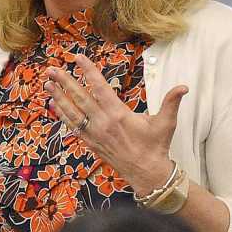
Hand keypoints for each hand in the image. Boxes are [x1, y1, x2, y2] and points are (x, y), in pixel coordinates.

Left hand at [42, 54, 186, 193]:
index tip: (78, 58)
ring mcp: (94, 134)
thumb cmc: (156, 147)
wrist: (147, 173)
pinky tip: (54, 106)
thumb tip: (184, 87)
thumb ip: (172, 102)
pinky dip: (62, 115)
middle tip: (51, 69)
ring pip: (72, 112)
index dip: (88, 71)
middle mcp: (103, 123)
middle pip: (79, 98)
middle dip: (65, 82)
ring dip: (58, 97)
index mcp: (118, 114)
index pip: (100, 87)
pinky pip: (73, 126)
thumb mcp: (166, 123)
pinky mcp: (91, 143)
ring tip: (47, 84)